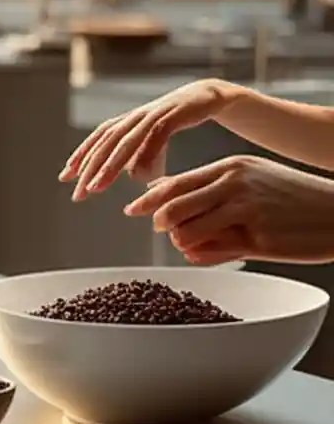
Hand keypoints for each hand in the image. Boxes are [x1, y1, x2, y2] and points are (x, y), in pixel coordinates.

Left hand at [60, 79, 235, 200]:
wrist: (212, 94)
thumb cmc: (179, 119)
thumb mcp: (156, 140)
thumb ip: (143, 154)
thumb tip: (132, 175)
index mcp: (128, 121)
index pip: (98, 138)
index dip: (81, 155)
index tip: (65, 176)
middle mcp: (136, 116)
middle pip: (106, 142)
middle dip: (89, 168)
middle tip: (78, 193)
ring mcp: (155, 113)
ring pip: (126, 140)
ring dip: (110, 165)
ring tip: (97, 187)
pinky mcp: (176, 113)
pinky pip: (157, 135)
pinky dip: (146, 155)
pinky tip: (139, 176)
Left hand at [124, 155, 333, 264]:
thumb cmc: (290, 197)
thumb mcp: (249, 179)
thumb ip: (206, 187)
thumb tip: (160, 193)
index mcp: (229, 168)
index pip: (174, 183)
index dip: (148, 199)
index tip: (132, 210)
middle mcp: (234, 185)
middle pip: (172, 208)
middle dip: (161, 223)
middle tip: (163, 229)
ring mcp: (245, 212)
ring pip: (186, 233)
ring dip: (182, 242)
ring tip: (194, 241)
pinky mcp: (257, 239)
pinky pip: (210, 253)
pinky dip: (200, 256)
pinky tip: (207, 253)